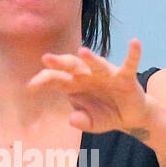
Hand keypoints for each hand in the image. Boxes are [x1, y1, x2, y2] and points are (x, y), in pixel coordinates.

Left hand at [28, 39, 151, 135]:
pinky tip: (135, 43)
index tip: (30, 86)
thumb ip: (82, 122)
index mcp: (75, 85)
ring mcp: (107, 74)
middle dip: (60, 63)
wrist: (130, 117)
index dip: (43, 80)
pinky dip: (132, 54)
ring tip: (83, 52)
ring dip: (91, 59)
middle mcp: (88, 75)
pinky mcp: (126, 77)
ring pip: (97, 64)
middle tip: (47, 58)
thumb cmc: (106, 115)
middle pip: (72, 66)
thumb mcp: (92, 123)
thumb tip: (73, 118)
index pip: (55, 79)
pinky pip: (130, 64)